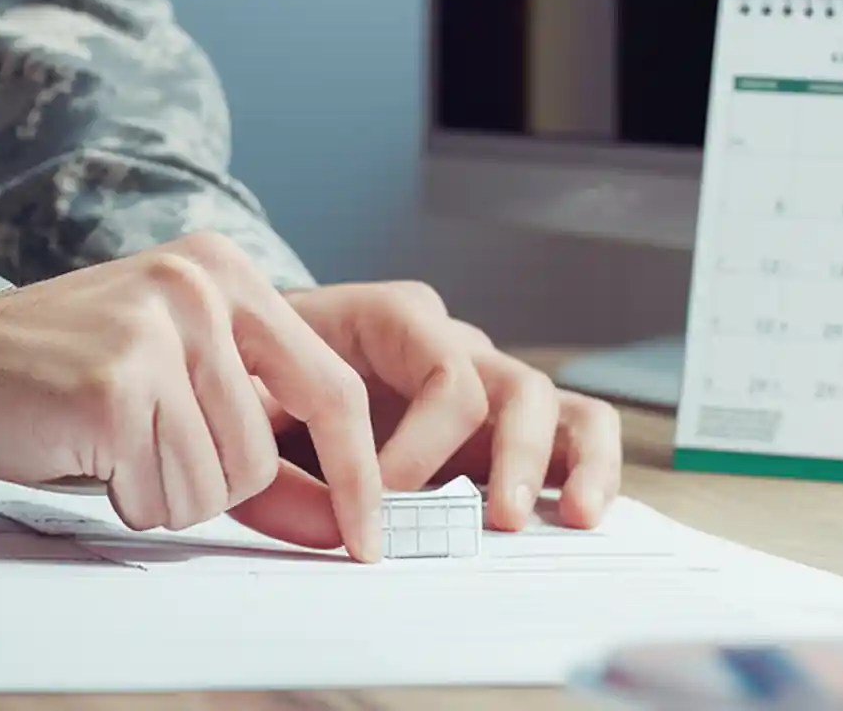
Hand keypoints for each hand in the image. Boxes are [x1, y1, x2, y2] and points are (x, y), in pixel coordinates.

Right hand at [0, 232, 382, 561]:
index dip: (356, 473)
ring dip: (163, 491)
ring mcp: (156, 330)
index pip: (332, 387)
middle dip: (206, 481)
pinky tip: (88, 450)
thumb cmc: (74, 382)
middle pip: (263, 453)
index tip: (367, 536)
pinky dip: (127, 497)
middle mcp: (201, 287)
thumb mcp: (186, 396)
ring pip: (217, 481)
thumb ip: (273, 462)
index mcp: (230, 275)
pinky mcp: (114, 383)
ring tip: (114, 443)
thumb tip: (340, 527)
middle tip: (144, 445)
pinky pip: (161, 493)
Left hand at [271, 282, 622, 530]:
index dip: (417, 448)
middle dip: (503, 456)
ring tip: (561, 517)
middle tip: (491, 519)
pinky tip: (584, 511)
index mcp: (391, 317)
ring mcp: (486, 378)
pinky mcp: (509, 421)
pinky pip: (576, 426)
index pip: (437, 372)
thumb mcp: (252, 398)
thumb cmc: (264, 374)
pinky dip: (590, 465)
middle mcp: (450, 342)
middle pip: (502, 385)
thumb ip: (272, 448)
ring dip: (557, 461)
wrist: (269, 362)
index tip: (376, 509)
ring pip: (549, 400)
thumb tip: (330, 525)